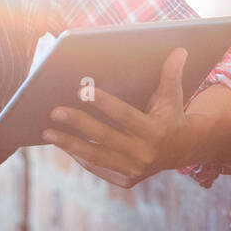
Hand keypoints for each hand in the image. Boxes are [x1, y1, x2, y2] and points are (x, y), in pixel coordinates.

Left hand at [42, 46, 192, 188]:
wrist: (183, 149)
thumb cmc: (171, 114)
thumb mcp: (173, 95)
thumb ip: (171, 74)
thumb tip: (179, 50)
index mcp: (156, 130)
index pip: (125, 116)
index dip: (104, 104)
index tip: (82, 92)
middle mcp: (145, 153)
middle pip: (105, 137)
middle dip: (78, 123)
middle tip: (54, 110)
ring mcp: (136, 169)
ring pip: (97, 156)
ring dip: (70, 144)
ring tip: (47, 131)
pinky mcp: (128, 180)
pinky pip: (100, 168)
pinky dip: (81, 158)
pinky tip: (64, 144)